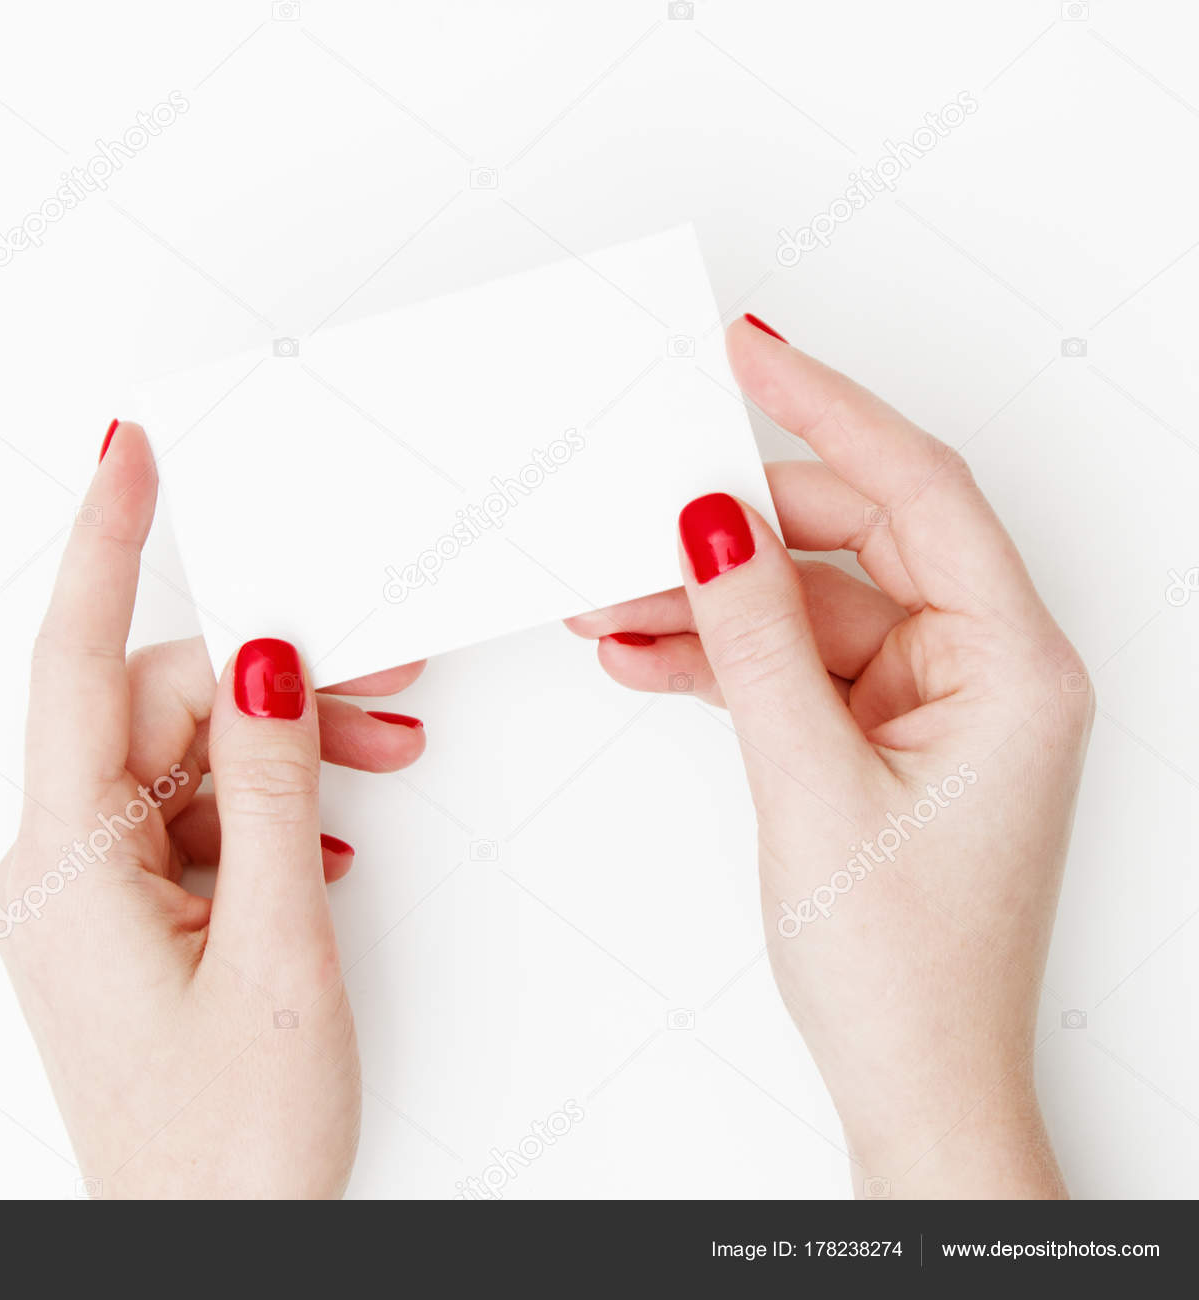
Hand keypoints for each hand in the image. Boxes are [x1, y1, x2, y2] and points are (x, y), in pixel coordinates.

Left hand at [0, 420, 426, 1197]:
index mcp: (66, 865)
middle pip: (163, 714)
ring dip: (284, 756)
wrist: (209, 1261)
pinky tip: (323, 842)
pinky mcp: (121, 924)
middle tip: (389, 678)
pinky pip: (188, 824)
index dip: (104, 545)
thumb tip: (264, 661)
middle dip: (276, 687)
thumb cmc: (231, 1146)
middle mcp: (56, 869)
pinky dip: (261, 814)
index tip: (125, 453)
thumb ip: (270, 785)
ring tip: (383, 764)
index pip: (78, 663)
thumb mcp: (278, 948)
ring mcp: (85, 900)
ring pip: (186, 767)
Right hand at [569, 317, 1090, 1197]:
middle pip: (852, 542)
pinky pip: (791, 665)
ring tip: (606, 606)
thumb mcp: (809, 783)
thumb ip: (754, 639)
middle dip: (733, 537)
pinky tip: (644, 655)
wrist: (913, 1083)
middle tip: (637, 517)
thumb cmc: (903, 965)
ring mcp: (928, 703)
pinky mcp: (878, 737)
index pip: (920, 491)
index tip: (752, 355)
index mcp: (1013, 665)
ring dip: (706, 606)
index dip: (831, 410)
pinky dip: (720, 660)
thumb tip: (711, 523)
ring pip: (804, 608)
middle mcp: (982, 668)